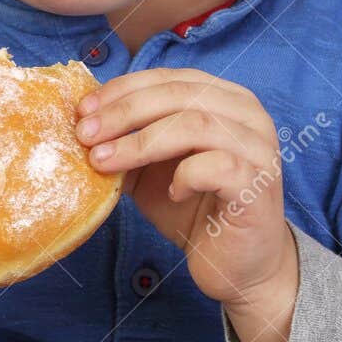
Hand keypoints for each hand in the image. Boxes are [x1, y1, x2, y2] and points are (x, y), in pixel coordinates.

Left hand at [75, 70, 296, 311]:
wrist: (236, 264)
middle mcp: (248, 115)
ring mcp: (258, 147)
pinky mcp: (258, 184)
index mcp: (225, 99)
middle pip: (178, 95)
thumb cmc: (196, 210)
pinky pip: (216, 166)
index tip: (83, 111)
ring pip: (194, 125)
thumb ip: (128, 141)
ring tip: (104, 162)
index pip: (169, 78)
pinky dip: (185, 175)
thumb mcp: (151, 169)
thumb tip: (82, 122)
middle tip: (85, 135)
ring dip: (140, 142)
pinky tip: (172, 193)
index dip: (123, 89)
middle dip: (124, 112)